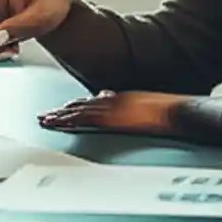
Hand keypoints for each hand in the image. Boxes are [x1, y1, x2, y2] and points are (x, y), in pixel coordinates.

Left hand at [38, 90, 189, 135]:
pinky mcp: (110, 118)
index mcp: (120, 98)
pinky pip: (84, 119)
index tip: (61, 109)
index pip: (92, 102)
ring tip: (45, 120)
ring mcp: (110, 108)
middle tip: (45, 115)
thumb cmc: (167, 112)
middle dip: (62, 111)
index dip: (75, 106)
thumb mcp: (145, 104)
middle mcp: (112, 100)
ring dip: (60, 116)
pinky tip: (58, 123)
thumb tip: (111, 99)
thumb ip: (127, 103)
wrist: (176, 112)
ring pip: (78, 111)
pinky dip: (69, 121)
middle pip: (81, 105)